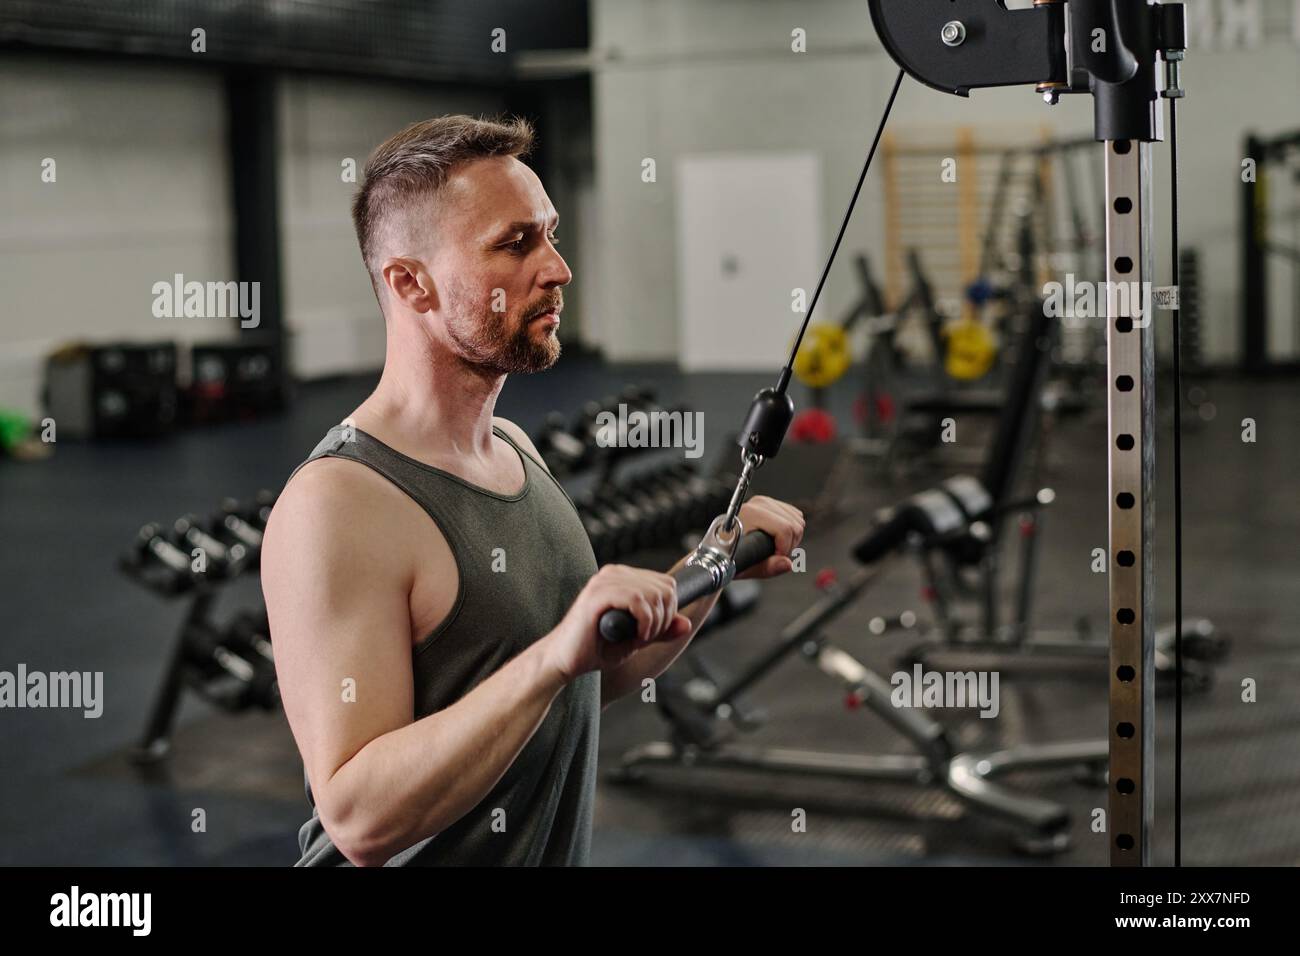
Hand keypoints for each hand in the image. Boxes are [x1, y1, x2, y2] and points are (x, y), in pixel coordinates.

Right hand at [543, 564, 692, 681]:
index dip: (669, 610)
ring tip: (641, 638)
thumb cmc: (595, 649)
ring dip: (655, 622)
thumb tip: (686, 623)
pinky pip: (638, 600)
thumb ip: (660, 630)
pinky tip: (636, 636)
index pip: (666, 584)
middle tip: (648, 637)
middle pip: (665, 587)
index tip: (655, 632)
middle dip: (665, 617)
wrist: (563, 661)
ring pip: (654, 593)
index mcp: (622, 578)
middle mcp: (614, 574)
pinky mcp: (597, 594)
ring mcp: (604, 581)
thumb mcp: (637, 640)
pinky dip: (645, 621)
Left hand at [733, 495, 804, 579]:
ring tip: (775, 547)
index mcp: (751, 514)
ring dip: (792, 538)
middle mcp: (759, 504)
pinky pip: (796, 516)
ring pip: (798, 520)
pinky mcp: (772, 503)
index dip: (785, 548)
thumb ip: (768, 567)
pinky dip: (792, 530)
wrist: (721, 545)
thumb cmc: (730, 555)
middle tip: (775, 554)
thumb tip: (787, 563)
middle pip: (795, 525)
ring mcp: (766, 502)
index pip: (785, 529)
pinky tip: (778, 538)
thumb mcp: (747, 567)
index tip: (775, 557)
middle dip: (790, 545)